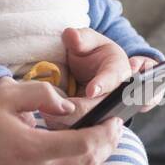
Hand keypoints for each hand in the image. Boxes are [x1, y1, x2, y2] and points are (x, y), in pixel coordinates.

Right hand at [0, 76, 123, 164]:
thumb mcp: (5, 96)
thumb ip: (41, 93)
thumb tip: (69, 106)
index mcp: (34, 150)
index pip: (86, 145)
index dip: (107, 133)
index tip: (115, 119)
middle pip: (88, 164)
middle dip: (107, 144)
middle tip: (115, 127)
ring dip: (95, 158)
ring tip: (102, 138)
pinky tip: (80, 154)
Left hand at [37, 39, 164, 128]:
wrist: (96, 70)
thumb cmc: (92, 53)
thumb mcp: (88, 41)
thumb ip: (80, 38)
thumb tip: (70, 35)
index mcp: (118, 70)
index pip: (113, 77)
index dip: (102, 84)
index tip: (91, 90)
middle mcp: (116, 93)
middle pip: (99, 107)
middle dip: (77, 109)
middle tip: (52, 108)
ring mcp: (107, 110)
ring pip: (90, 121)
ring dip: (68, 120)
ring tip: (46, 114)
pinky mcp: (94, 122)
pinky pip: (81, 130)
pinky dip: (65, 127)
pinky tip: (47, 120)